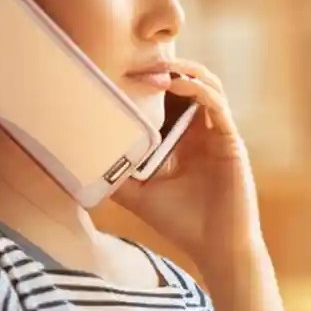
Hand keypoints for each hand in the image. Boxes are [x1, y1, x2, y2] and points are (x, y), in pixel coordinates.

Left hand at [111, 58, 263, 274]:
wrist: (216, 248)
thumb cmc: (182, 224)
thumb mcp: (138, 196)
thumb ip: (117, 175)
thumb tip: (79, 162)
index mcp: (183, 142)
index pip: (170, 100)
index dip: (152, 82)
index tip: (123, 73)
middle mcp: (202, 134)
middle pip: (191, 85)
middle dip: (168, 68)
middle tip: (139, 63)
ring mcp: (218, 136)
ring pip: (210, 88)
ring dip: (187, 72)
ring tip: (162, 67)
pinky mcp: (231, 142)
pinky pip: (218, 107)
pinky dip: (201, 91)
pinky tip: (180, 85)